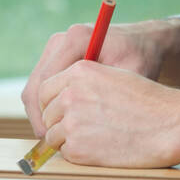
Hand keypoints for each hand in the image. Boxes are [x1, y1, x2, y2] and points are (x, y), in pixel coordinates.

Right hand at [20, 21, 179, 137]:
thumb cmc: (141, 59)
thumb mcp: (130, 77)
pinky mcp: (57, 55)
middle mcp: (62, 39)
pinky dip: (46, 103)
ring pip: (35, 85)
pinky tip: (59, 121)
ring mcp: (57, 46)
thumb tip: (77, 128)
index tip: (49, 135)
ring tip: (52, 134)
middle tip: (47, 140)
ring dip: (40, 111)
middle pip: (35, 84)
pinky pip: (43, 83)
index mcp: (76, 39)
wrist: (144, 40)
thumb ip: (107, 95)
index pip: (45, 81)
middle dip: (38, 115)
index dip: (43, 113)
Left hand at [37, 60, 179, 167]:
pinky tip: (100, 148)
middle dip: (58, 122)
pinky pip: (65, 153)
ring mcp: (72, 122)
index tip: (58, 112)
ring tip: (95, 138)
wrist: (172, 123)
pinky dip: (78, 154)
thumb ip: (84, 83)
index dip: (50, 103)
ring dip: (67, 140)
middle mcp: (71, 94)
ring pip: (52, 135)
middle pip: (46, 113)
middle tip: (79, 129)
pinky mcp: (78, 148)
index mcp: (80, 71)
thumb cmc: (150, 101)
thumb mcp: (114, 76)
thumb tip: (60, 99)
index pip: (44, 89)